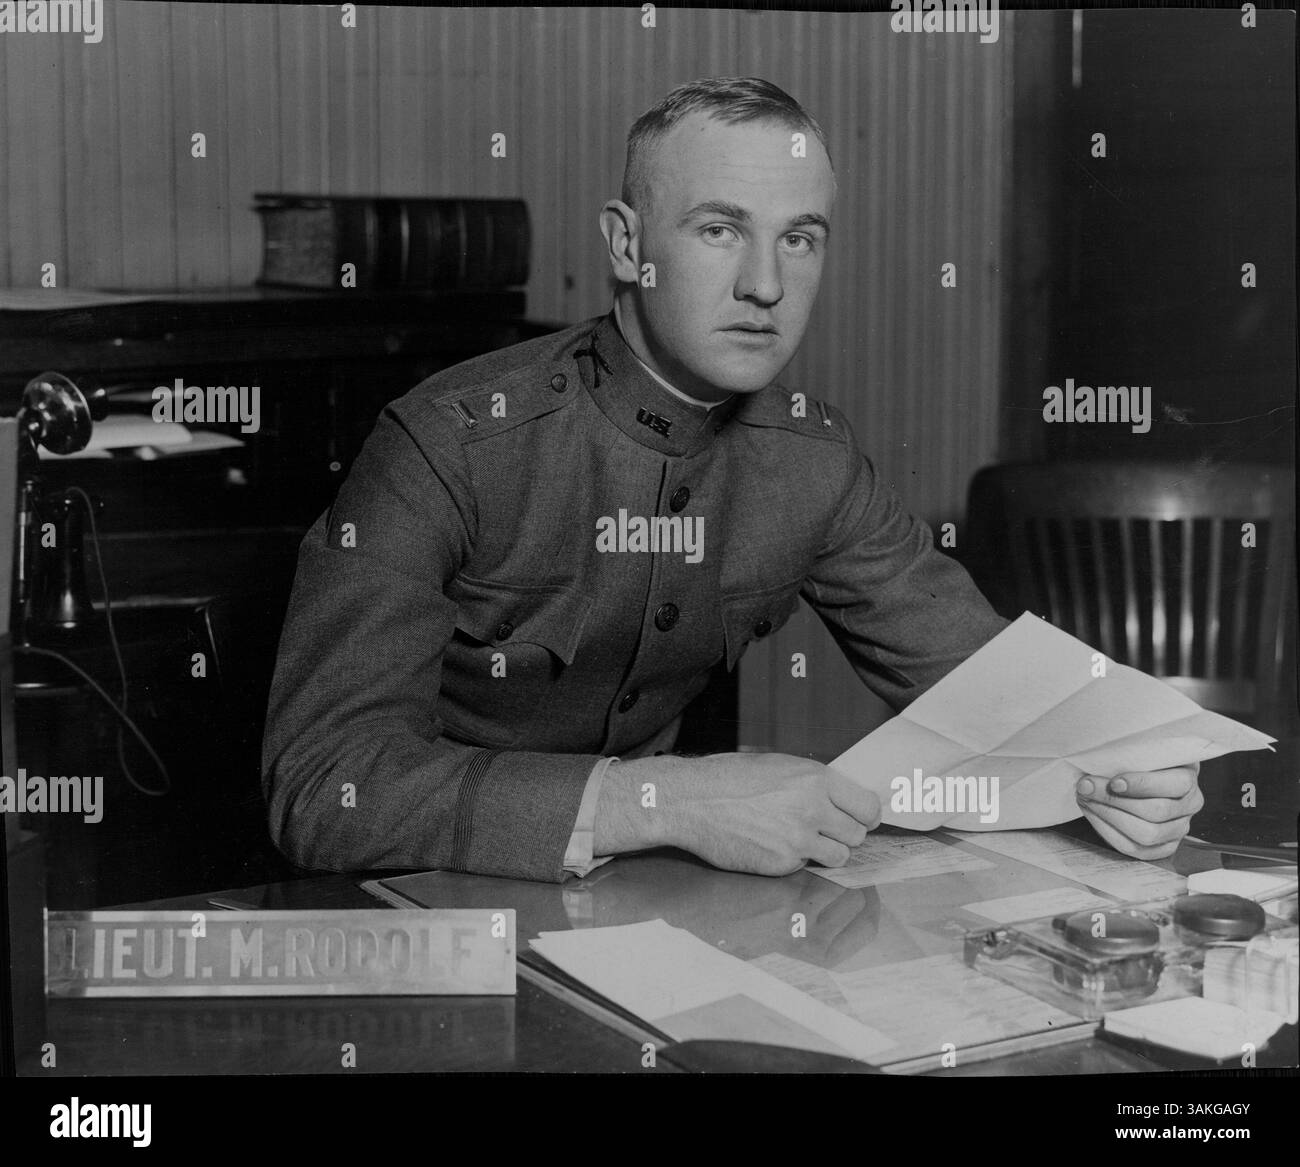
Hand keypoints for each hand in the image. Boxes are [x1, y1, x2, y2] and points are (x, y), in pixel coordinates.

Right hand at [604, 752, 881, 875]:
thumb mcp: (778, 765)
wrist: (691, 800)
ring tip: (798, 839)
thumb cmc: (729, 777)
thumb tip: (841, 800)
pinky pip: (805, 867)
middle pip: (857, 835)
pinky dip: (794, 861)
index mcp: (816, 778)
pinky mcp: (782, 863)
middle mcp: (813, 808)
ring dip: (824, 852)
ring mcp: (798, 839)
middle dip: (843, 835)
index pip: (868, 807)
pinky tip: (771, 845)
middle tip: (822, 830)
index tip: (859, 820)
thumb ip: (813, 783)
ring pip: (839, 857)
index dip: (866, 816)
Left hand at [1075, 763, 1202, 858]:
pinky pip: (1133, 847)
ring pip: (1145, 834)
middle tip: (1085, 787)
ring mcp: (1178, 830)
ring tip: (1085, 798)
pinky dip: (1107, 830)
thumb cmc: (1138, 760)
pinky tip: (1092, 813)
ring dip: (1107, 815)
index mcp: (1188, 778)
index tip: (1114, 782)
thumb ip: (1130, 752)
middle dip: (1114, 800)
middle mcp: (1189, 806)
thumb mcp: (1140, 749)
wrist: (1142, 776)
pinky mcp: (1162, 848)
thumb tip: (1103, 758)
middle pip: (1156, 812)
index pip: (1175, 784)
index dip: (1143, 784)